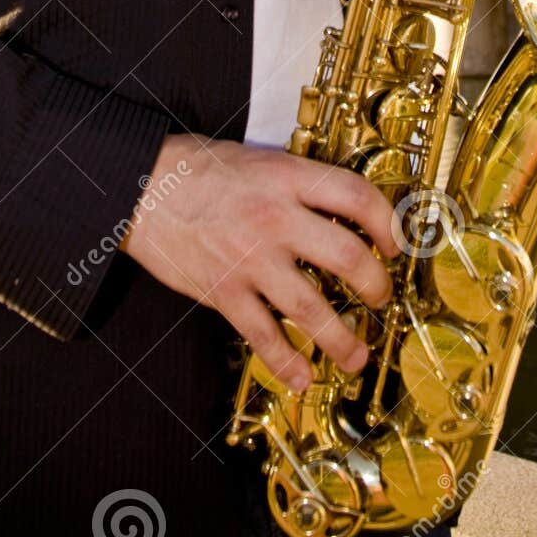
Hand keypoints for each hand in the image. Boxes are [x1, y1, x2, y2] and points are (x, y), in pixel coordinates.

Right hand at [121, 133, 398, 390]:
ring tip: (357, 355)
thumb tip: (340, 213)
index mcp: (287, 178)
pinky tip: (302, 376)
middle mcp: (275, 218)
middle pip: (348, 257)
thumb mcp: (259, 160)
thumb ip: (297, 183)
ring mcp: (250, 258)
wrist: (141, 186)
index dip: (387, 223)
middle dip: (375, 286)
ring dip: (343, 339)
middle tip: (380, 299)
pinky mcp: (224, 291)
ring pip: (312, 309)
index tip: (395, 243)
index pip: (356, 197)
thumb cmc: (197, 169)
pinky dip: (287, 361)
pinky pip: (263, 335)